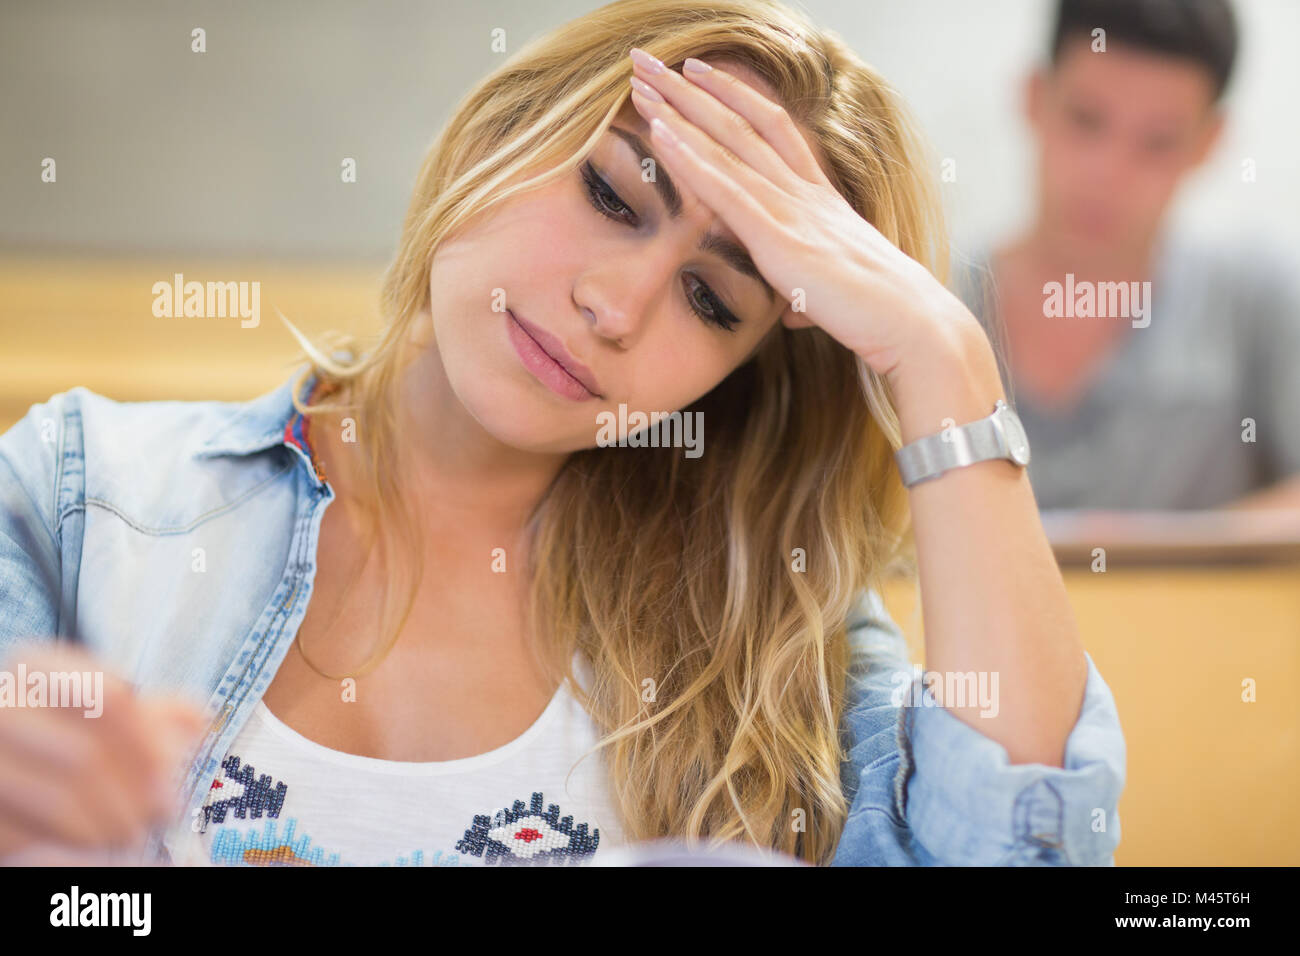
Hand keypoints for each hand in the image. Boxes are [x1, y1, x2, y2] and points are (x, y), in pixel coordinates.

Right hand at [0, 642, 207, 860]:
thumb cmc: (65, 730)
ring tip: (137, 827)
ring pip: (59, 799)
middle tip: (168, 806)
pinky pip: (31, 832)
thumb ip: (156, 711)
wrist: (9, 760)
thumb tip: (201, 717)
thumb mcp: (108, 711)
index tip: (173, 763)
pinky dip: (76, 840)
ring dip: (113, 821)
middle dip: (137, 790)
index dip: (147, 737)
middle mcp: (2, 705)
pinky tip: (101, 839)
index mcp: (38, 667)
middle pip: (85, 755)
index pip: (106, 696)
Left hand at [626, 48, 983, 387]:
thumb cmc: (878, 314)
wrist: (910, 323)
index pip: (772, 129)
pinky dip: (689, 160)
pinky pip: (725, 189)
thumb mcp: (833, 290)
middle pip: (740, 124)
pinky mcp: (779, 237)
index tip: (700, 72)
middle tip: (650, 60)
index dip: (735, 95)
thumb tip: (794, 309)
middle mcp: (803, 192)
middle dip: (691, 90)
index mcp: (819, 198)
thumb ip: (805, 289)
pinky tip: (658, 135)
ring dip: (679, 112)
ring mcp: (791, 210)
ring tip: (641, 81)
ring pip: (726, 146)